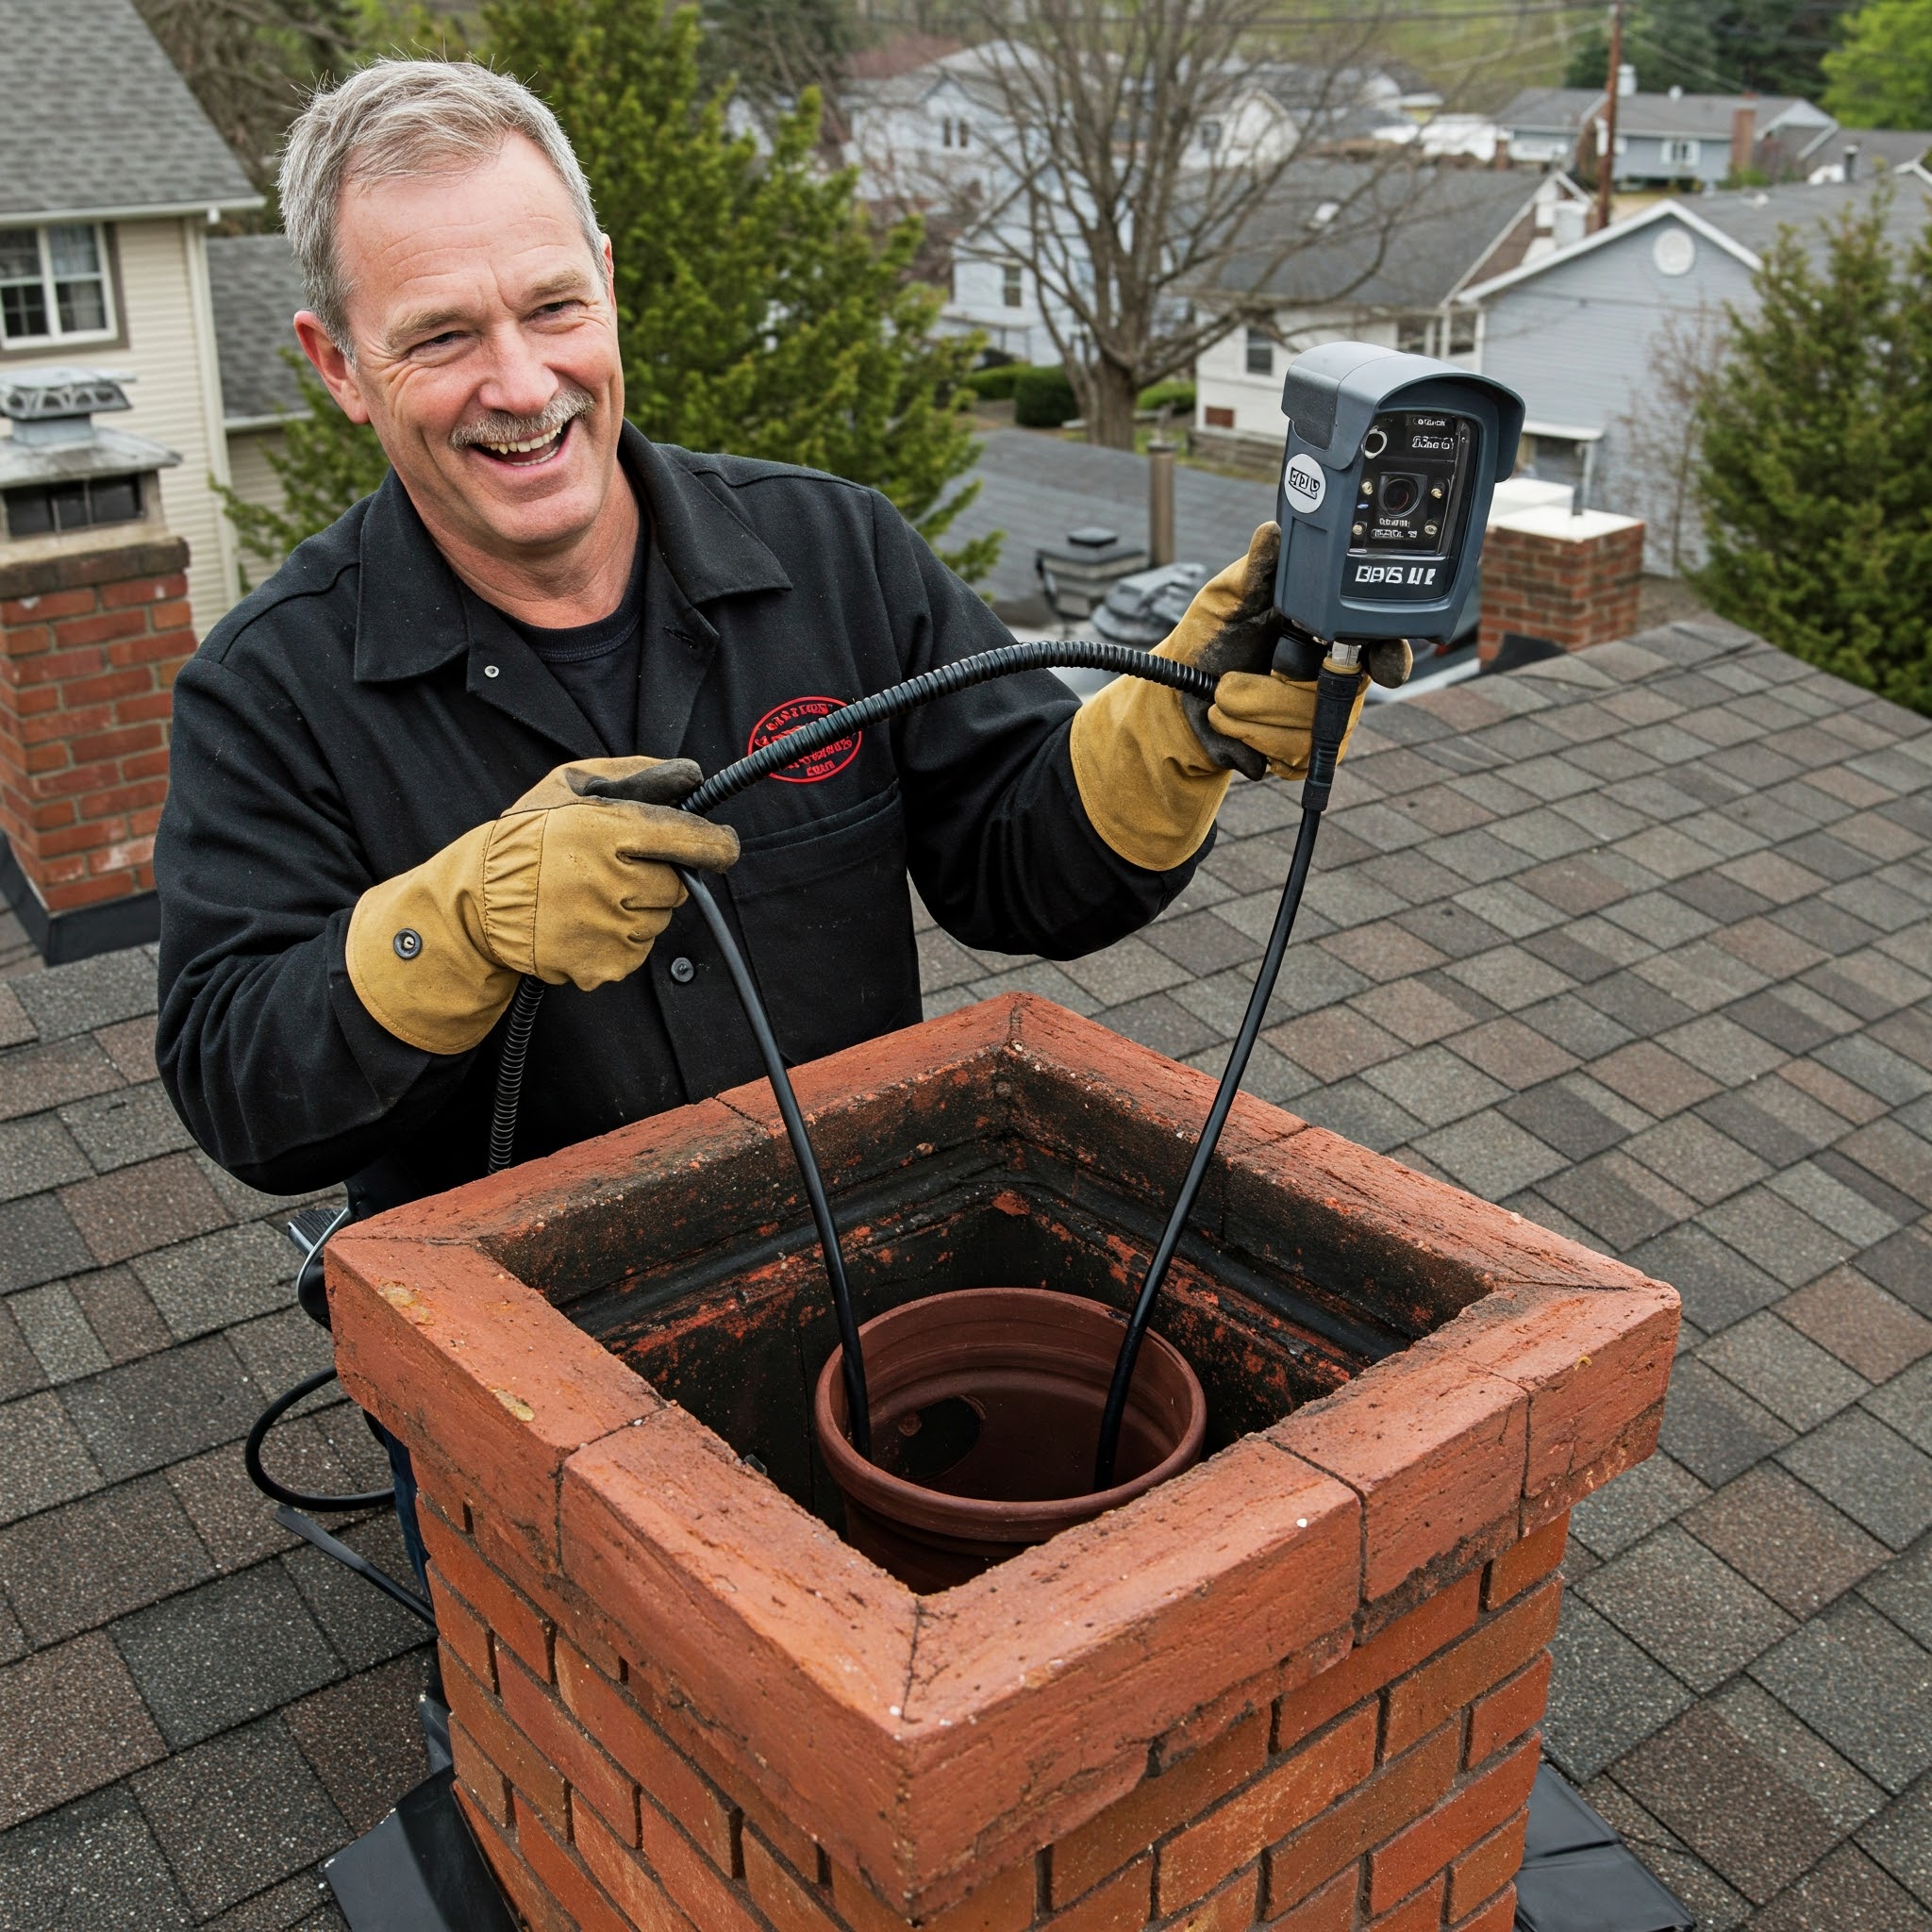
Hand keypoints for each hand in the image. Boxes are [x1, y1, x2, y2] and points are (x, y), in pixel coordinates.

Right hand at [345, 756, 738, 1054]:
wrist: (477, 902)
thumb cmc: (526, 838)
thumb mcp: (573, 785)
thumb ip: (638, 776)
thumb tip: (693, 775)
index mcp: (609, 829)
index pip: (693, 840)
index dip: (716, 844)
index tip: (721, 846)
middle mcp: (613, 881)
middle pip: (676, 885)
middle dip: (656, 876)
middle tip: (612, 869)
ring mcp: (609, 928)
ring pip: (658, 920)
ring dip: (636, 909)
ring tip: (588, 895)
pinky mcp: (602, 965)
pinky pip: (636, 952)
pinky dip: (618, 939)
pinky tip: (582, 922)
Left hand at [1161, 524, 1410, 778]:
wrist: (1180, 697)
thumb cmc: (1211, 637)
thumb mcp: (1229, 596)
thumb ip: (1256, 569)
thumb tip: (1272, 532)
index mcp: (1332, 630)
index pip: (1384, 644)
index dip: (1390, 657)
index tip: (1382, 667)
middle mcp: (1336, 673)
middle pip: (1341, 693)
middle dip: (1277, 690)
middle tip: (1238, 677)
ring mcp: (1324, 716)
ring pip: (1310, 728)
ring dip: (1252, 713)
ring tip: (1224, 697)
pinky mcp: (1304, 752)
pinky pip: (1294, 756)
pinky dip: (1252, 739)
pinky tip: (1233, 723)